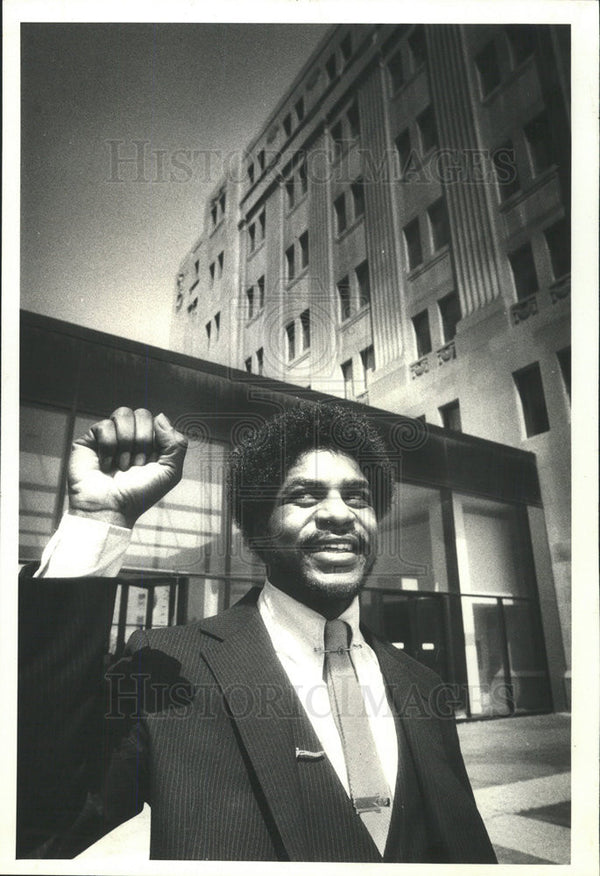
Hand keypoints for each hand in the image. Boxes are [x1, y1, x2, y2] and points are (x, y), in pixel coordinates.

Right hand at [68, 408, 187, 527]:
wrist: (110, 507)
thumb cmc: (139, 494)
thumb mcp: (170, 472)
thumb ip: (176, 444)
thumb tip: (161, 416)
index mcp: (150, 442)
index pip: (158, 420)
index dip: (157, 438)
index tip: (151, 461)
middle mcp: (131, 437)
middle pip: (142, 413)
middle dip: (142, 440)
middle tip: (137, 464)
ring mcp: (111, 436)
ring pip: (123, 413)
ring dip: (126, 442)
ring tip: (122, 465)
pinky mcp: (91, 439)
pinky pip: (104, 425)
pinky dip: (108, 447)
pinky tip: (106, 464)